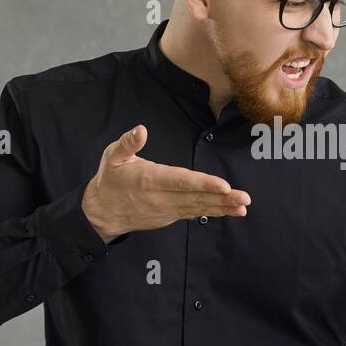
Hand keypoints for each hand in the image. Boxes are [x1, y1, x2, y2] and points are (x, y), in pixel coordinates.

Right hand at [80, 124, 250, 242]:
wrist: (102, 213)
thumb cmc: (110, 180)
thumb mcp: (112, 156)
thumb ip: (128, 143)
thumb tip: (141, 129)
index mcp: (150, 180)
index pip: (180, 181)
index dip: (203, 183)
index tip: (223, 185)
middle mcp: (161, 197)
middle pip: (196, 198)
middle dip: (222, 198)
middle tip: (244, 198)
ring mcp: (167, 209)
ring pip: (198, 208)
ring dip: (222, 207)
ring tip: (243, 206)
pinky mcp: (170, 216)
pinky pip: (195, 214)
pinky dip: (213, 212)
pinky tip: (230, 211)